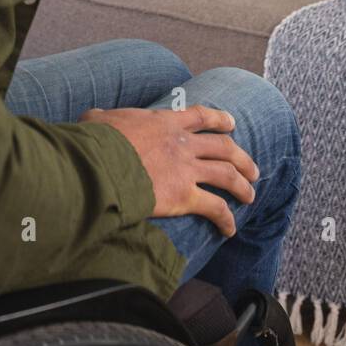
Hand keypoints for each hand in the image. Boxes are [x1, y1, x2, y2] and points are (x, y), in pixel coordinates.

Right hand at [80, 103, 259, 234]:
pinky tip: (230, 229)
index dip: (220, 119)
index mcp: (165, 121)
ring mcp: (186, 169)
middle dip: (242, 158)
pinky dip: (226, 219)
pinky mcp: (184, 196)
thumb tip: (94, 117)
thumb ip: (103, 118)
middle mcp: (182, 143)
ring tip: (250, 195)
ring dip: (242, 186)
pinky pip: (215, 208)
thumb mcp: (98, 120)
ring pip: (227, 175)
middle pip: (223, 147)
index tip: (232, 123)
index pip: (200, 116)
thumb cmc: (95, 142)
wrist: (100, 164)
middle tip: (252, 169)